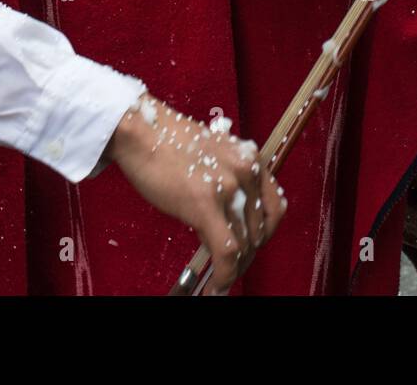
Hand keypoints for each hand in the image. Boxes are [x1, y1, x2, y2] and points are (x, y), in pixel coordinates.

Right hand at [105, 95, 284, 294]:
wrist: (141, 130)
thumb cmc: (168, 141)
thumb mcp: (212, 156)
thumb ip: (228, 182)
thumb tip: (227, 223)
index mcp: (250, 159)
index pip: (275, 208)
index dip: (264, 235)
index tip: (251, 247)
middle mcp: (247, 171)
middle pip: (259, 230)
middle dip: (246, 255)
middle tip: (230, 267)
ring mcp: (229, 188)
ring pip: (244, 245)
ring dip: (234, 269)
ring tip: (220, 280)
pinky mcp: (206, 204)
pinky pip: (226, 251)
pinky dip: (225, 276)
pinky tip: (216, 287)